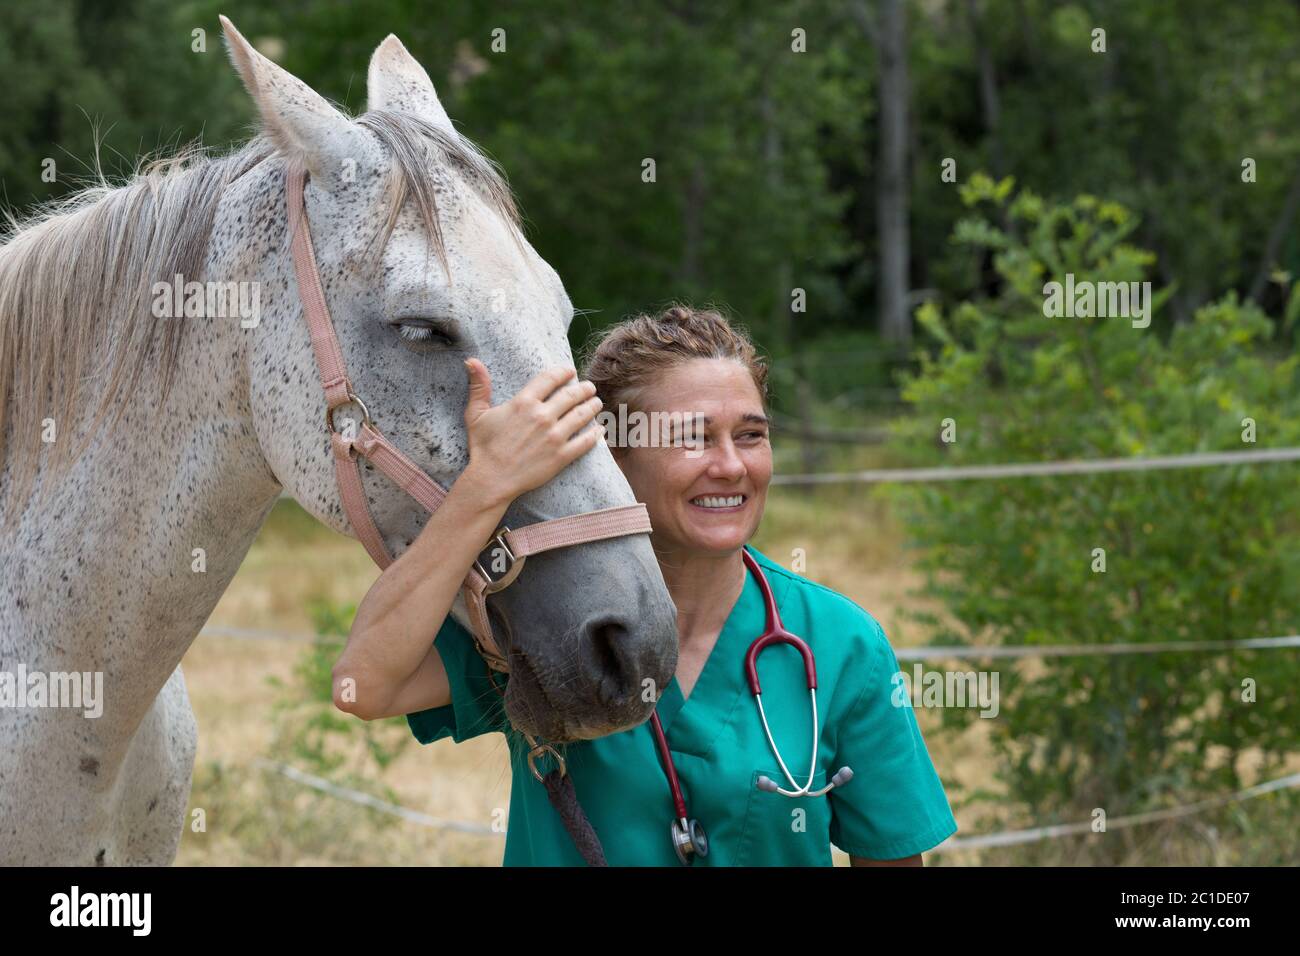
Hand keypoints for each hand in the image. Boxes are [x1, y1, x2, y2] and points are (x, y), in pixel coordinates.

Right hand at [460, 359, 604, 507]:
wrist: (491, 480)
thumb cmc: (483, 447)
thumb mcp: (476, 414)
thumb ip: (478, 386)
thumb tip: (471, 360)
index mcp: (523, 402)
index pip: (550, 378)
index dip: (563, 372)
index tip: (570, 371)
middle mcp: (542, 416)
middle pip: (571, 394)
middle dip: (584, 388)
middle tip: (590, 387)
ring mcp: (554, 436)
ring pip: (582, 415)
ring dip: (593, 406)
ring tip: (596, 403)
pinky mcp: (561, 456)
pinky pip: (585, 442)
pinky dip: (595, 434)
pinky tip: (599, 429)